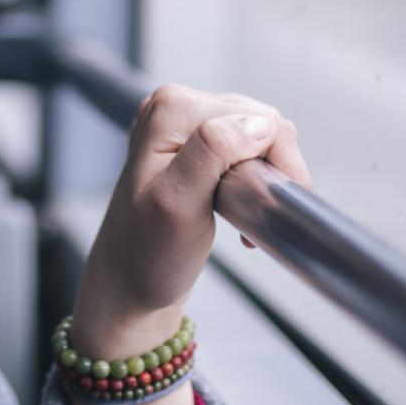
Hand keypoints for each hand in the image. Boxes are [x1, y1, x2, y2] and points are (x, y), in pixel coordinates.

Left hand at [66, 85, 310, 404]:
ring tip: (244, 224)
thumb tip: (254, 119)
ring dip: (267, 183)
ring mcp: (186, 127)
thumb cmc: (146, 260)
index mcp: (169, 107)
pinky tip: (241, 221)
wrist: (128, 299)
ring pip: (265, 140)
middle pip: (265, 123)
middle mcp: (174, 105)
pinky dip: (258, 187)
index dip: (277, 162)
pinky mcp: (197, 150)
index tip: (267, 210)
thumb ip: (213, 152)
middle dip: (274, 173)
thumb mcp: (179, 206)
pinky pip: (253, 154)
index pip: (259, 116)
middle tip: (255, 223)